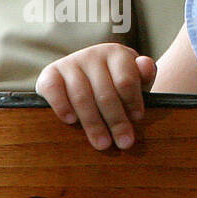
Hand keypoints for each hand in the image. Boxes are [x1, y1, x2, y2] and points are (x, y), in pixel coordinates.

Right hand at [36, 43, 157, 149]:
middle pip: (105, 93)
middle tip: (124, 143)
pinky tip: (70, 121)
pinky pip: (53, 90)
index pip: (125, 80)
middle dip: (116, 121)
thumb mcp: (135, 79)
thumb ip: (144, 75)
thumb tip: (146, 66)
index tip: (138, 120)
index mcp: (116, 53)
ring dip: (93, 123)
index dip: (132, 102)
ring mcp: (69, 63)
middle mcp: (92, 55)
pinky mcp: (49, 73)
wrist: (84, 76)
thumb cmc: (114, 82)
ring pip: (82, 96)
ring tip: (102, 144)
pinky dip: (61, 106)